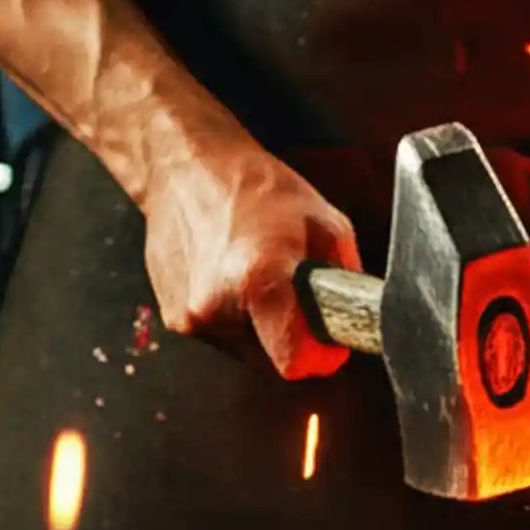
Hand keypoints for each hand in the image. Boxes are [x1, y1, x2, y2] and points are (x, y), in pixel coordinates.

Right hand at [142, 140, 361, 378]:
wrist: (186, 167)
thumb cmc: (252, 185)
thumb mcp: (322, 219)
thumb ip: (346, 274)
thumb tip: (355, 315)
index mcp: (257, 279)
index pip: (294, 361)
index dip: (318, 357)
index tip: (326, 345)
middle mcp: (216, 306)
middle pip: (272, 358)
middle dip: (289, 336)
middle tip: (289, 293)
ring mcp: (190, 315)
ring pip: (245, 349)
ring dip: (259, 326)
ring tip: (255, 277)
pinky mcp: (173, 318)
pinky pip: (219, 335)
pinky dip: (231, 317)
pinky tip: (229, 277)